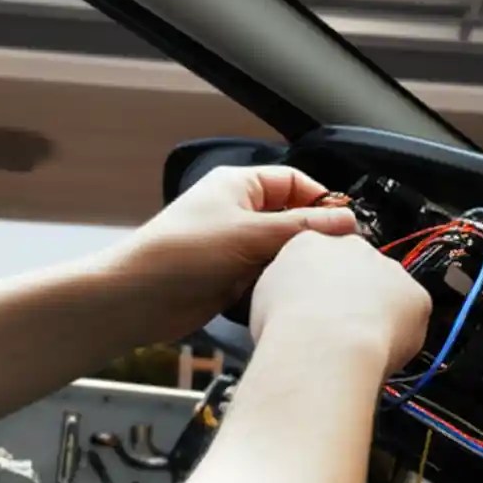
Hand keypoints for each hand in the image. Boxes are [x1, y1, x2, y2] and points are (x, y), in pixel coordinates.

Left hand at [112, 166, 357, 341]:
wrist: (134, 300)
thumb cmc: (180, 254)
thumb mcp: (250, 234)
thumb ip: (303, 228)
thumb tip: (347, 221)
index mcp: (239, 185)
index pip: (294, 182)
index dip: (321, 200)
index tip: (346, 223)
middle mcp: (238, 212)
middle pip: (291, 218)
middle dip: (312, 237)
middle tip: (338, 256)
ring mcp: (234, 246)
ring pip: (281, 251)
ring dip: (294, 265)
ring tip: (317, 279)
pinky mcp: (230, 278)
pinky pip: (267, 277)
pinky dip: (279, 285)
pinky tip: (292, 296)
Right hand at [249, 232, 432, 376]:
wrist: (323, 345)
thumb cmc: (287, 328)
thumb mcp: (265, 296)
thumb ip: (285, 287)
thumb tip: (291, 298)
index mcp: (310, 243)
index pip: (319, 254)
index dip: (319, 284)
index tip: (316, 307)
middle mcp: (352, 248)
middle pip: (356, 268)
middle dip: (352, 295)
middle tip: (338, 329)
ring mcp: (388, 269)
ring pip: (387, 291)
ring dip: (377, 312)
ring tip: (357, 345)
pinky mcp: (415, 295)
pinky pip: (412, 314)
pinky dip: (402, 332)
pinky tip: (381, 349)